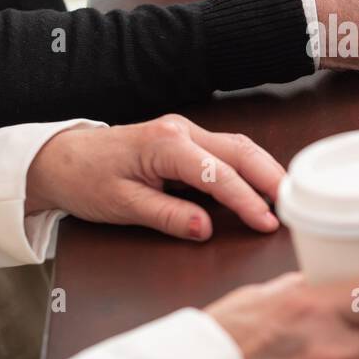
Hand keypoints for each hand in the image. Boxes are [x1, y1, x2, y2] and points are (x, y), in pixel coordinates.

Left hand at [25, 115, 283, 239]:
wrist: (61, 158)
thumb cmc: (87, 179)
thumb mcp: (122, 206)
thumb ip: (167, 216)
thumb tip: (205, 228)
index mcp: (166, 144)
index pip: (218, 174)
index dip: (246, 200)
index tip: (266, 223)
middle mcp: (181, 130)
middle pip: (240, 150)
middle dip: (271, 176)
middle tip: (297, 203)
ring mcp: (185, 131)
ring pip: (238, 146)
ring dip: (265, 169)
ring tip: (288, 196)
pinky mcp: (185, 139)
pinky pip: (226, 150)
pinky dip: (249, 166)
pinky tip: (262, 184)